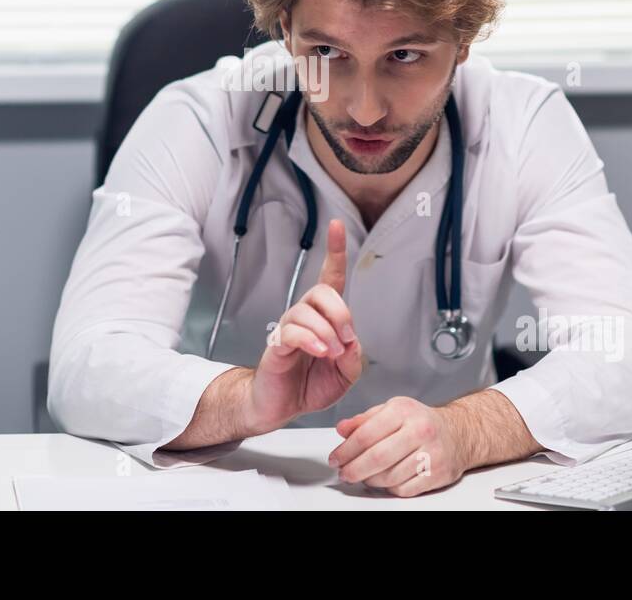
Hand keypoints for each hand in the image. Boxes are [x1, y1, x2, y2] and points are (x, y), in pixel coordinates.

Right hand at [244, 219, 365, 432]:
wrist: (282, 406)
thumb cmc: (310, 386)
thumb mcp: (345, 374)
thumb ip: (354, 356)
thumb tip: (351, 341)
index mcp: (324, 318)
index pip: (330, 277)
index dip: (334, 251)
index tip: (336, 226)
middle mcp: (305, 317)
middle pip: (321, 291)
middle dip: (340, 313)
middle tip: (347, 340)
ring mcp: (289, 328)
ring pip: (307, 311)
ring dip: (327, 333)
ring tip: (331, 354)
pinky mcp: (276, 344)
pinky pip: (292, 331)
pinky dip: (311, 341)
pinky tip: (320, 353)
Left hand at [328, 396, 467, 496]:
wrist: (458, 432)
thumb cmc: (421, 421)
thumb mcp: (392, 410)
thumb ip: (364, 420)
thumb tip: (342, 429)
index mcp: (403, 411)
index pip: (366, 434)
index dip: (346, 450)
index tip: (335, 459)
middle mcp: (420, 430)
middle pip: (378, 458)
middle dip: (354, 470)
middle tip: (344, 473)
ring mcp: (431, 453)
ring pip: (389, 477)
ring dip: (370, 480)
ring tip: (364, 475)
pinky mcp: (438, 473)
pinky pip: (404, 490)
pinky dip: (389, 488)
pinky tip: (386, 480)